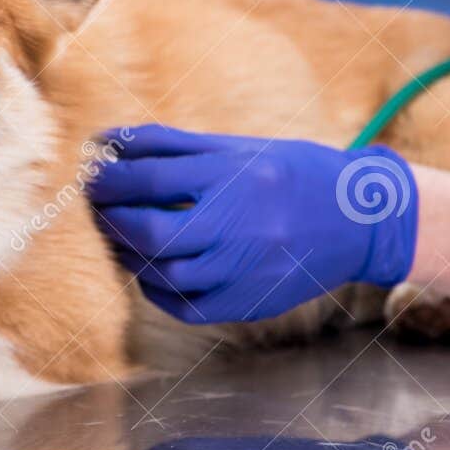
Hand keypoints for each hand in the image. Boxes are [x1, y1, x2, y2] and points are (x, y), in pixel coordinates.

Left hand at [88, 124, 417, 323]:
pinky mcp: (251, 302)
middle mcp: (242, 225)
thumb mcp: (236, 149)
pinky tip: (150, 269)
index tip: (90, 173)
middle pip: (154, 233)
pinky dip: (157, 289)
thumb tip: (105, 142)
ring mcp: (248, 268)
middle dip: (114, 221)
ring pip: (166, 274)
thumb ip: (168, 146)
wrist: (359, 219)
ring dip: (130, 255)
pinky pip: (186, 306)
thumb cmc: (289, 173)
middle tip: (98, 208)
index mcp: (236, 177)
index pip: (151, 179)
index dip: (110, 178)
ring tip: (120, 236)